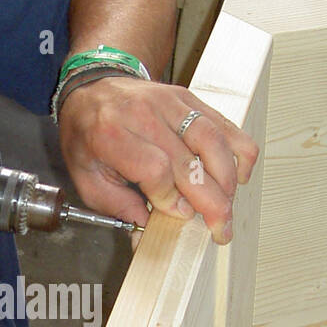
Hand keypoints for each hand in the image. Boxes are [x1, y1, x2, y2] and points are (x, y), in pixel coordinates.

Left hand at [57, 75, 259, 242]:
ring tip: (227, 207)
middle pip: (189, 161)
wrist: (92, 89)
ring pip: (212, 140)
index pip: (156, 169)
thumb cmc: (88, 136)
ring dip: (227, 180)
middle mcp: (143, 114)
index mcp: (111, 134)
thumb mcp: (87, 178)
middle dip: (210, 201)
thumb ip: (118, 207)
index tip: (179, 214)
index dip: (171, 198)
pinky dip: (239, 151)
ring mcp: (170, 103)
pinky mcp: (189, 99)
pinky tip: (238, 175)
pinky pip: (224, 123)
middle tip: (220, 229)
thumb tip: (146, 237)